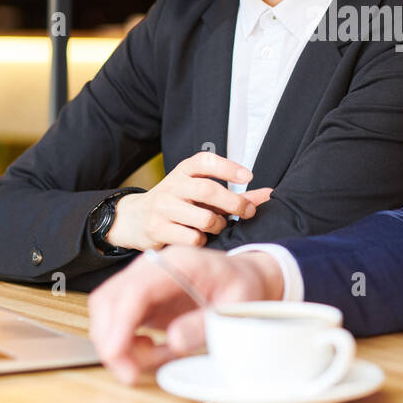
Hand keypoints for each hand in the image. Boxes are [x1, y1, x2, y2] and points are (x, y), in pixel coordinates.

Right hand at [88, 245, 284, 383]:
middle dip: (111, 340)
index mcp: (179, 262)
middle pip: (109, 299)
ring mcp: (143, 281)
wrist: (245, 277)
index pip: (136, 289)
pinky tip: (151, 350)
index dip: (120, 323)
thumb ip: (206, 323)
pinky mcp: (141, 298)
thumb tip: (174, 340)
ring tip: (155, 358)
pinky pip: (116, 320)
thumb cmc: (243, 287)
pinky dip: (124, 342)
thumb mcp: (236, 304)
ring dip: (117, 344)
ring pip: (106, 311)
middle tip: (131, 374)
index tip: (115, 354)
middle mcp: (153, 267)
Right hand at [105, 151, 273, 249]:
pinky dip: (202, 240)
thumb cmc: (177, 204)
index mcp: (183, 171)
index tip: (248, 175)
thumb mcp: (199, 193)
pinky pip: (192, 238)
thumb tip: (267, 195)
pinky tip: (198, 237)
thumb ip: (233, 194)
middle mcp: (172, 186)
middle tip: (247, 211)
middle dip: (234, 202)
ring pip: (204, 218)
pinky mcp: (157, 229)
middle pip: (208, 190)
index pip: (205, 161)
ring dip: (217, 225)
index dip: (228, 167)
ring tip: (216, 226)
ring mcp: (163, 207)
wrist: (134, 219)